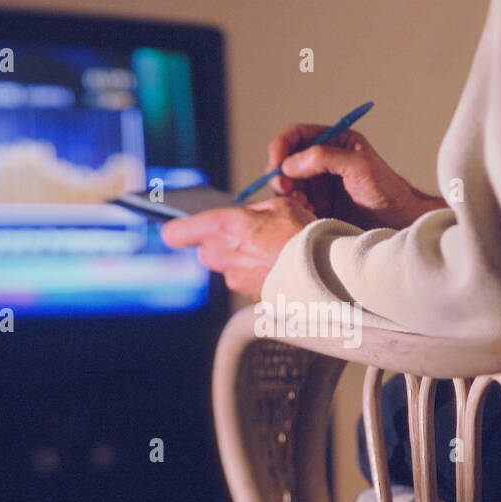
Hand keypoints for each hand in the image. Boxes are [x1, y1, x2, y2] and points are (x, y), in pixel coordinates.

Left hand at [159, 196, 315, 297]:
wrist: (327, 273)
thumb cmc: (304, 234)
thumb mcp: (281, 205)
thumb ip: (254, 211)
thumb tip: (247, 216)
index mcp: (225, 228)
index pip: (179, 232)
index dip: (176, 230)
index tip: (173, 230)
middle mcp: (224, 257)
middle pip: (207, 251)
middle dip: (221, 244)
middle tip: (247, 236)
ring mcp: (236, 280)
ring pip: (227, 268)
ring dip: (241, 260)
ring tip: (271, 252)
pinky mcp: (250, 296)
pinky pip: (246, 282)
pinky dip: (257, 274)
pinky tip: (279, 266)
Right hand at [265, 124, 445, 229]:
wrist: (398, 221)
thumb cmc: (387, 190)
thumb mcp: (359, 166)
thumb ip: (325, 157)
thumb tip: (290, 163)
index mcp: (333, 141)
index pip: (296, 136)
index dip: (281, 146)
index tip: (277, 164)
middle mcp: (322, 161)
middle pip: (285, 161)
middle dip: (281, 175)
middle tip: (288, 190)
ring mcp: (318, 184)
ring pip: (287, 185)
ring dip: (288, 195)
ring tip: (304, 205)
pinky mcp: (317, 205)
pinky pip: (295, 205)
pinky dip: (295, 209)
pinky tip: (309, 215)